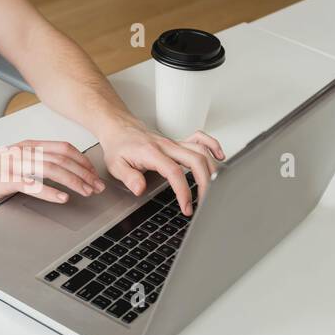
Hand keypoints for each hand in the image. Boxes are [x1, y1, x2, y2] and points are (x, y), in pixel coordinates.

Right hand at [0, 139, 105, 205]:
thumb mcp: (16, 160)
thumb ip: (36, 161)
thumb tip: (61, 170)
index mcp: (28, 146)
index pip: (63, 148)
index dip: (83, 160)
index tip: (94, 174)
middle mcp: (24, 152)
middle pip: (62, 159)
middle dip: (84, 173)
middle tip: (97, 186)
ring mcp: (15, 164)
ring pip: (51, 169)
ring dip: (73, 181)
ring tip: (86, 192)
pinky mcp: (5, 179)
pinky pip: (32, 184)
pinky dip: (49, 191)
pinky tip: (61, 198)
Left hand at [98, 116, 224, 214]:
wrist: (119, 128)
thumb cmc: (119, 145)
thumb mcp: (115, 165)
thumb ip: (129, 177)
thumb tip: (139, 188)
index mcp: (152, 153)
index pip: (174, 172)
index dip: (183, 191)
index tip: (186, 206)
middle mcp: (167, 146)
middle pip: (196, 160)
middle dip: (205, 183)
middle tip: (203, 202)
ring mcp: (174, 143)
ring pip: (201, 152)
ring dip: (211, 170)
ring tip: (212, 189)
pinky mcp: (178, 143)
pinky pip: (200, 140)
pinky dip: (213, 147)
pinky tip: (219, 158)